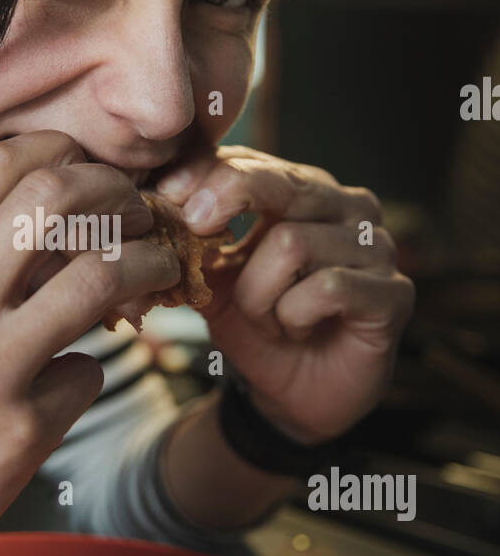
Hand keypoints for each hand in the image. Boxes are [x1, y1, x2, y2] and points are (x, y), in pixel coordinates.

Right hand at [0, 131, 177, 555]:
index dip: (63, 152)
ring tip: (159, 271)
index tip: (93, 171)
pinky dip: (95, 371)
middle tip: (142, 215)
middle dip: (118, 194)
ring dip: (147, 263)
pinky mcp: (17, 430)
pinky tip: (75, 383)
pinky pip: (88, 374)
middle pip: (57, 196)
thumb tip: (44, 238)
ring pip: (99, 274)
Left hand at [157, 144, 414, 444]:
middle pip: (281, 184)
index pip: (254, 160)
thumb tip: (160, 191)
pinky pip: (326, 288)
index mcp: (305, 190)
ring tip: (266, 318)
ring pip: (292, 244)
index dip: (206, 171)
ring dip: (257, 294)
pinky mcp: (394, 293)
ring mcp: (378, 247)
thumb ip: (194, 234)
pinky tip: (298, 331)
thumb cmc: (255, 325)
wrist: (290, 394)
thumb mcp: (212, 276)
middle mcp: (348, 208)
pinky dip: (293, 315)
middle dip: (227, 200)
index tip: (166, 190)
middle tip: (195, 227)